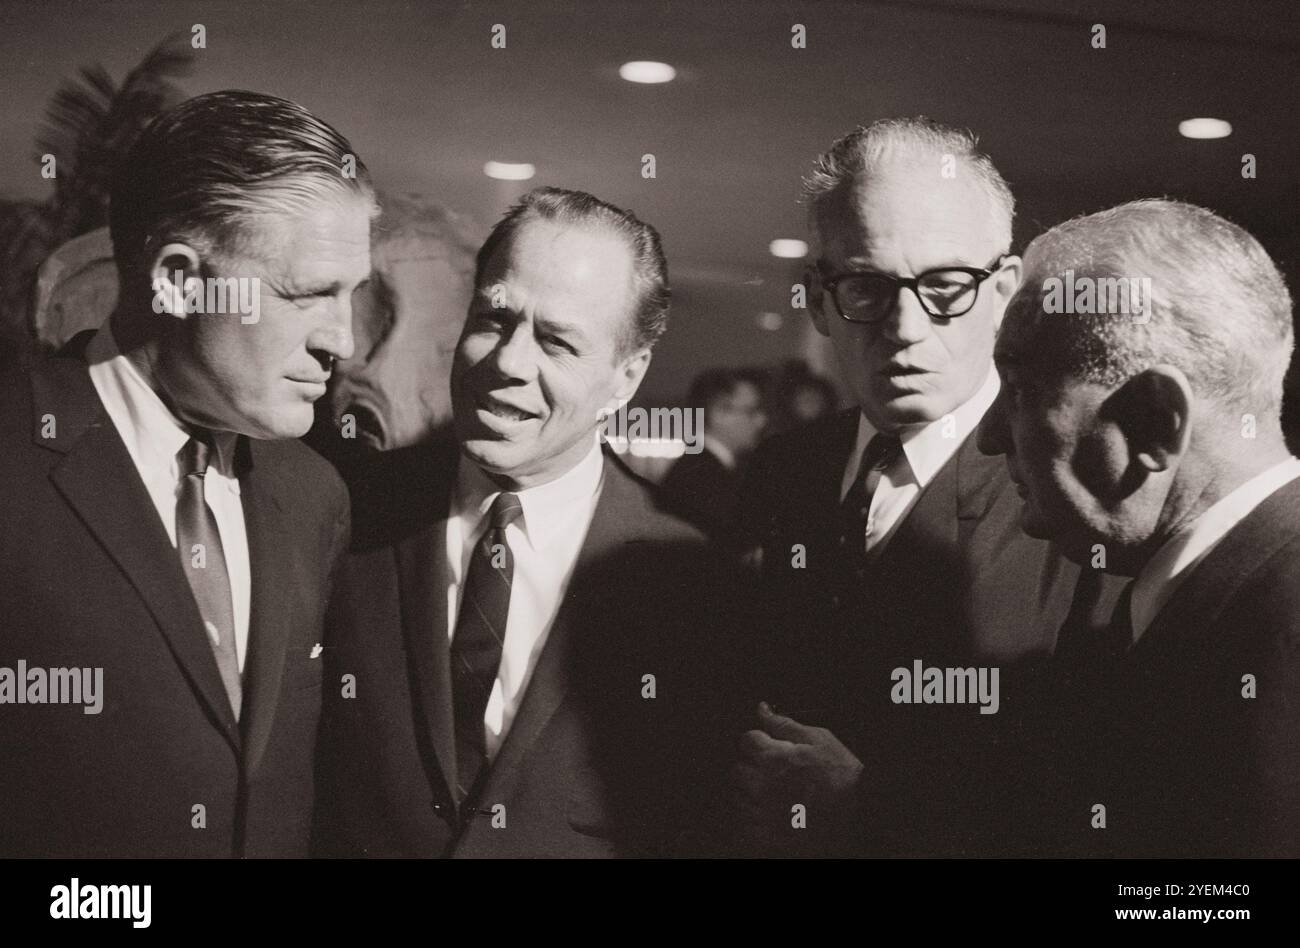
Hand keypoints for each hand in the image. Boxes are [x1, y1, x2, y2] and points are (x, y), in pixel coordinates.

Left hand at [729, 701, 864, 854]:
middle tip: (774, 773)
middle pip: (738, 769)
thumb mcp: (818, 739)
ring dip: (751, 794)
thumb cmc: (841, 775)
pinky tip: (772, 816)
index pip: (746, 740)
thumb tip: (762, 709)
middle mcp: (761, 783)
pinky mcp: (764, 835)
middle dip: (752, 768)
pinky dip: (753, 820)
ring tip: (776, 796)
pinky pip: (744, 825)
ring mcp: (761, 811)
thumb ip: (784, 724)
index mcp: (771, 757)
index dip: (758, 742)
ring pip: (738, 797)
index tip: (770, 748)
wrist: (861, 813)